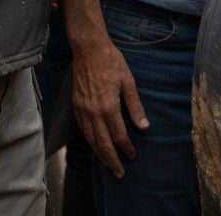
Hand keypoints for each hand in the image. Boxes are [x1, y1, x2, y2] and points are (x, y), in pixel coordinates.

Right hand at [71, 30, 148, 175]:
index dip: (126, 148)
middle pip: (103, 143)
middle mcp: (93, 112)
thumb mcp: (128, 82)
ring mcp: (83, 109)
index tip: (133, 156)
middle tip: (119, 173)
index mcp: (108, 107)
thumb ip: (135, 106)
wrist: (88, 49)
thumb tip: (144, 126)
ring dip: (99, 153)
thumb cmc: (111, 62)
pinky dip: (89, 140)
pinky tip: (94, 145)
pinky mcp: (76, 105)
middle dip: (112, 160)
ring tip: (107, 164)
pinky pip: (82, 129)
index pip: (119, 135)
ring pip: (91, 138)